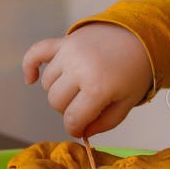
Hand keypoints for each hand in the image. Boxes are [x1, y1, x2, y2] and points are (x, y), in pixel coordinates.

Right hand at [22, 23, 152, 137]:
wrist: (140, 36)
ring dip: (59, 90)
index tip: (80, 130)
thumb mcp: (128, 102)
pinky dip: (29, 66)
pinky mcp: (63, 41)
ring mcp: (69, 53)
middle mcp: (79, 69)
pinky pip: (36, 53)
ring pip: (47, 84)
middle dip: (69, 109)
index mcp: (98, 88)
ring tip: (79, 87)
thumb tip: (83, 132)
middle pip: (56, 102)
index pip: (72, 119)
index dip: (75, 129)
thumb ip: (106, 122)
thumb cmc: (135, 71)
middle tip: (86, 105)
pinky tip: (31, 79)